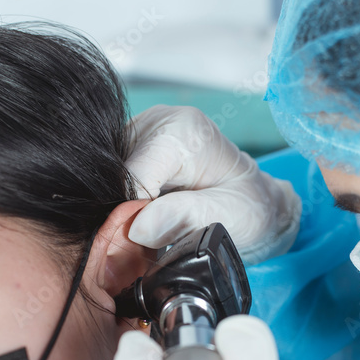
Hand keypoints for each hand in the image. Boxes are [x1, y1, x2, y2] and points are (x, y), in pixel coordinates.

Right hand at [125, 105, 301, 264]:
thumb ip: (185, 217)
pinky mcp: (129, 147)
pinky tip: (147, 213)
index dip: (133, 214)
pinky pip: (109, 180)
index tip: (150, 238)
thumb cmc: (247, 205)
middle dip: (126, 212)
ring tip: (158, 222)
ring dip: (123, 208)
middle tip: (157, 234)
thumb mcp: (229, 217)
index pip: (132, 175)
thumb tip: (138, 226)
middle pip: (115, 175)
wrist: (252, 200)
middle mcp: (157, 121)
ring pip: (106, 180)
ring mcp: (139, 132)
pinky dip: (122, 203)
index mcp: (183, 130)